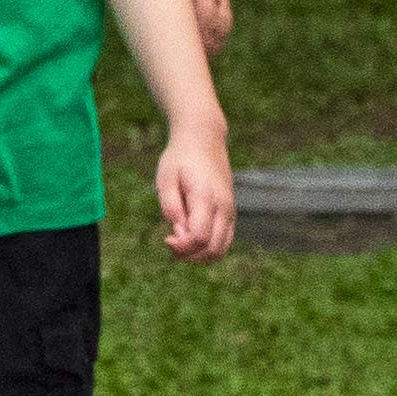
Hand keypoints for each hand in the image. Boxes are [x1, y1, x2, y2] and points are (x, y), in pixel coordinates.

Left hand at [153, 127, 240, 260]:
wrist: (204, 139)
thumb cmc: (180, 159)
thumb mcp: (166, 179)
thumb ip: (171, 207)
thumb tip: (179, 235)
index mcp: (206, 197)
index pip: (199, 238)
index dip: (181, 247)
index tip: (166, 238)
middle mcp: (223, 207)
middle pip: (212, 249)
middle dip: (189, 256)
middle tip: (170, 243)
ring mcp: (230, 211)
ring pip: (221, 250)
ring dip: (199, 256)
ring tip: (180, 245)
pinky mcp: (230, 213)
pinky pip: (224, 242)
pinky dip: (208, 249)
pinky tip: (191, 239)